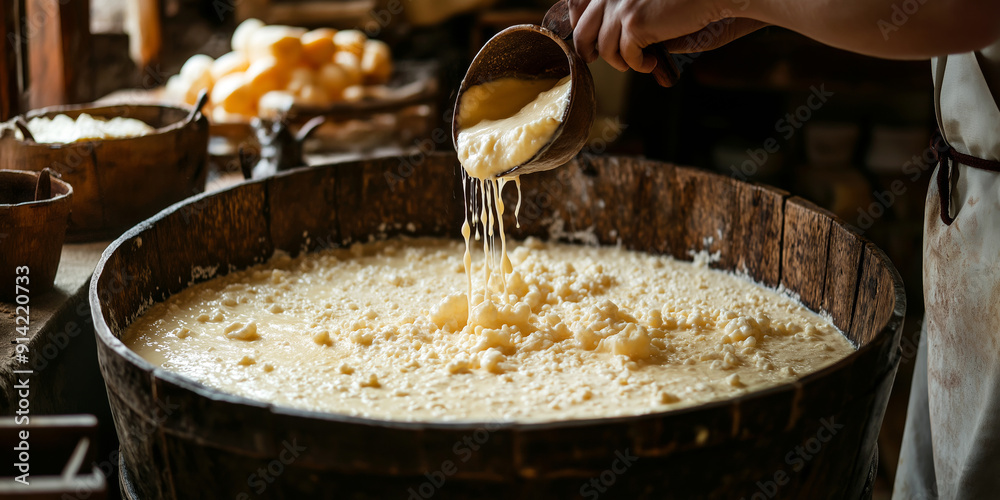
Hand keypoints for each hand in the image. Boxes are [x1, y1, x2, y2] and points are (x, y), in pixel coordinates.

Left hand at [569, 0, 765, 71]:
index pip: (577, 4)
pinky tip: (650, 63)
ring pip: (604, 48)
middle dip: (588, 49)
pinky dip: (638, 65)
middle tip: (599, 58)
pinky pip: (625, 56)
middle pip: (583, 29)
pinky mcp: (633, 24)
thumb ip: (622, 5)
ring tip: (637, 61)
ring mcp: (619, 6)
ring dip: (619, 61)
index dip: (578, 24)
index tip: (588, 37)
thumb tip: (602, 34)